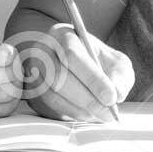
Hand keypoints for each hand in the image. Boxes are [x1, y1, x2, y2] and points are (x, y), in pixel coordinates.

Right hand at [17, 23, 133, 123]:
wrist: (77, 67)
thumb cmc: (98, 62)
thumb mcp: (114, 61)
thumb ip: (120, 74)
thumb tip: (116, 92)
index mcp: (62, 35)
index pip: (72, 55)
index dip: (92, 79)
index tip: (111, 98)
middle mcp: (42, 52)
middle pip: (58, 77)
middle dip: (87, 99)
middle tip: (108, 112)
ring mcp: (33, 73)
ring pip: (52, 96)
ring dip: (80, 110)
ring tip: (100, 115)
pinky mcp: (33, 94)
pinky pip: (49, 109)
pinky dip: (72, 115)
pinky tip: (88, 115)